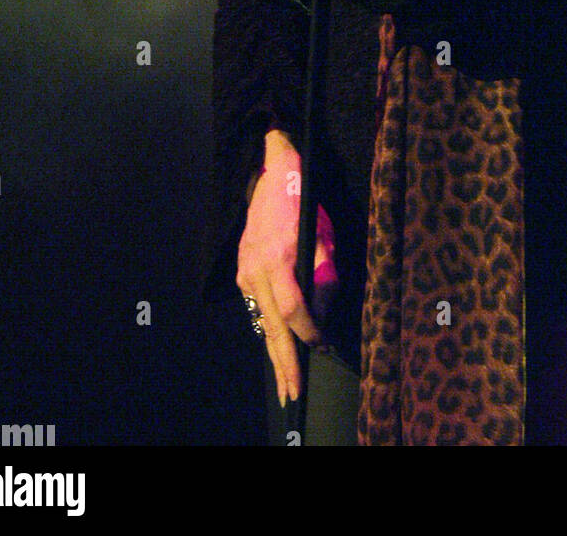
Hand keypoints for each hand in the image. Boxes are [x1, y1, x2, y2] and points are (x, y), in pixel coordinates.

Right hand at [236, 132, 338, 406]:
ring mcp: (246, 272)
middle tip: (291, 394)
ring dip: (275, 353)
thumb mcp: (322, 230)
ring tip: (285, 382)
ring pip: (262, 321)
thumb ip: (323, 271)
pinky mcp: (243, 271)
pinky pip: (259, 307)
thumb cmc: (301, 197)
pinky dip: (269, 328)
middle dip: (283, 363)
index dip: (309, 331)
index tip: (322, 346)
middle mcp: (256, 269)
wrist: (268, 172)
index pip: (293, 308)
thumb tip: (323, 313)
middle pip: (272, 326)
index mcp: (278, 257)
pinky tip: (278, 347)